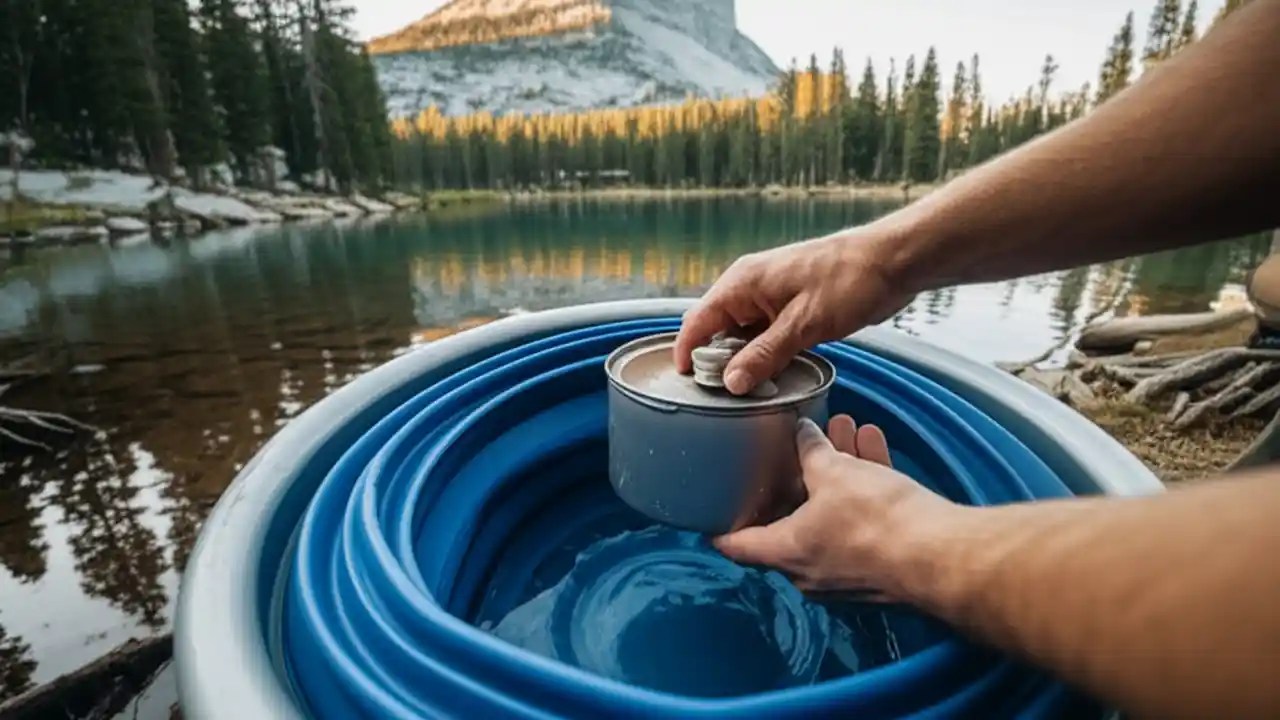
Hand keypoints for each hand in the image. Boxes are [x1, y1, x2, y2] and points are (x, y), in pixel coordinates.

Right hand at [674, 229, 914, 394]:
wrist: (893, 262)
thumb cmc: (850, 279)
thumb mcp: (805, 324)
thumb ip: (765, 354)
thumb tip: (730, 382)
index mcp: (743, 282)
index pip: (697, 321)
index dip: (687, 352)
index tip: (686, 383)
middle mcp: (751, 288)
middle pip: (718, 331)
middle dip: (719, 362)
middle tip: (726, 397)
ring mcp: (771, 298)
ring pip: (744, 337)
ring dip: (746, 361)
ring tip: (751, 392)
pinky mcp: (791, 308)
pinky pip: (767, 336)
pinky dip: (767, 356)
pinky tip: (776, 376)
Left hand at [714, 415, 960, 603]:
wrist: (941, 556)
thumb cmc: (877, 521)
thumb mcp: (835, 472)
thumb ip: (812, 451)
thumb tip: (802, 434)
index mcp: (786, 552)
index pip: (736, 545)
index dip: (720, 525)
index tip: (710, 512)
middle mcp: (811, 571)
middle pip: (791, 520)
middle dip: (798, 478)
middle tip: (794, 449)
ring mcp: (846, 572)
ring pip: (832, 514)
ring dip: (837, 473)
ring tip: (842, 432)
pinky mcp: (881, 566)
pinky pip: (864, 521)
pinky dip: (865, 486)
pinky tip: (872, 445)